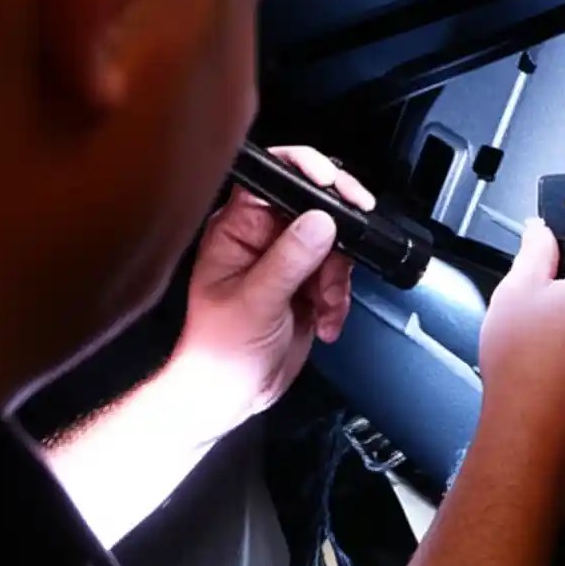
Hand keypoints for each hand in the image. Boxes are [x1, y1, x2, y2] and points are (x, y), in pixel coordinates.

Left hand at [167, 146, 373, 438]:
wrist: (231, 395)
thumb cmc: (219, 351)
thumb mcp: (256, 301)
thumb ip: (289, 258)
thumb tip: (320, 221)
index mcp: (235, 229)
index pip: (273, 178)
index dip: (305, 170)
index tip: (332, 183)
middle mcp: (262, 238)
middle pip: (315, 207)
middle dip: (335, 237)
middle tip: (345, 251)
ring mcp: (287, 260)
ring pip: (335, 243)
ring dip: (337, 278)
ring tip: (322, 304)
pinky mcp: (308, 282)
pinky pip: (340, 273)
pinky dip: (339, 298)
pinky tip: (324, 319)